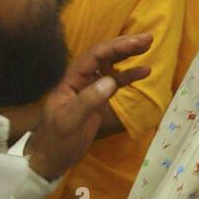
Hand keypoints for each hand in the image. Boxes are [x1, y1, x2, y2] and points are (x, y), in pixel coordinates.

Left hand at [26, 33, 152, 179]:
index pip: (94, 57)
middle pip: (103, 56)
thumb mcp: (70, 122)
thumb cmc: (56, 141)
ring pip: (110, 66)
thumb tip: (111, 81)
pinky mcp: (98, 100)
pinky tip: (144, 71)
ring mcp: (89, 89)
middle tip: (148, 38)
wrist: (50, 159)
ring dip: (128, 56)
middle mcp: (80, 80)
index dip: (115, 47)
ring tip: (147, 46)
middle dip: (124, 45)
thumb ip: (89, 100)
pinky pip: (115, 82)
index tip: (136, 42)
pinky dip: (129, 76)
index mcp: (70, 81)